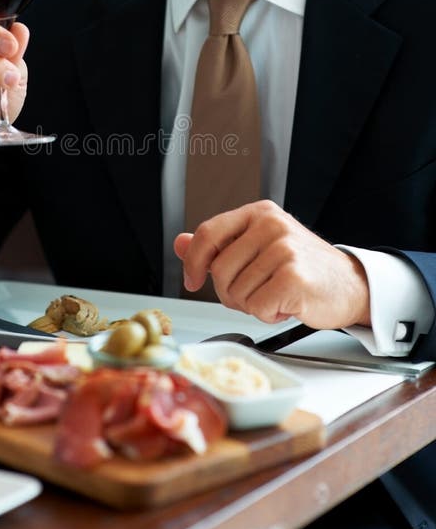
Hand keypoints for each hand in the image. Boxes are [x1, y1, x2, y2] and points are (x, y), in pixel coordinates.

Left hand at [174, 200, 370, 329]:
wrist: (350, 285)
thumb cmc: (302, 267)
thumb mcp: (257, 247)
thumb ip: (218, 245)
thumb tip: (179, 242)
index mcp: (259, 213)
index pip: (207, 233)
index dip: (193, 262)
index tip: (192, 281)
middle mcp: (271, 225)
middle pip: (219, 270)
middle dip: (230, 292)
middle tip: (256, 293)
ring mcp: (284, 249)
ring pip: (236, 292)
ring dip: (252, 305)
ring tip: (276, 295)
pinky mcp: (293, 277)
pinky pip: (256, 307)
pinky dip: (268, 315)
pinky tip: (286, 305)